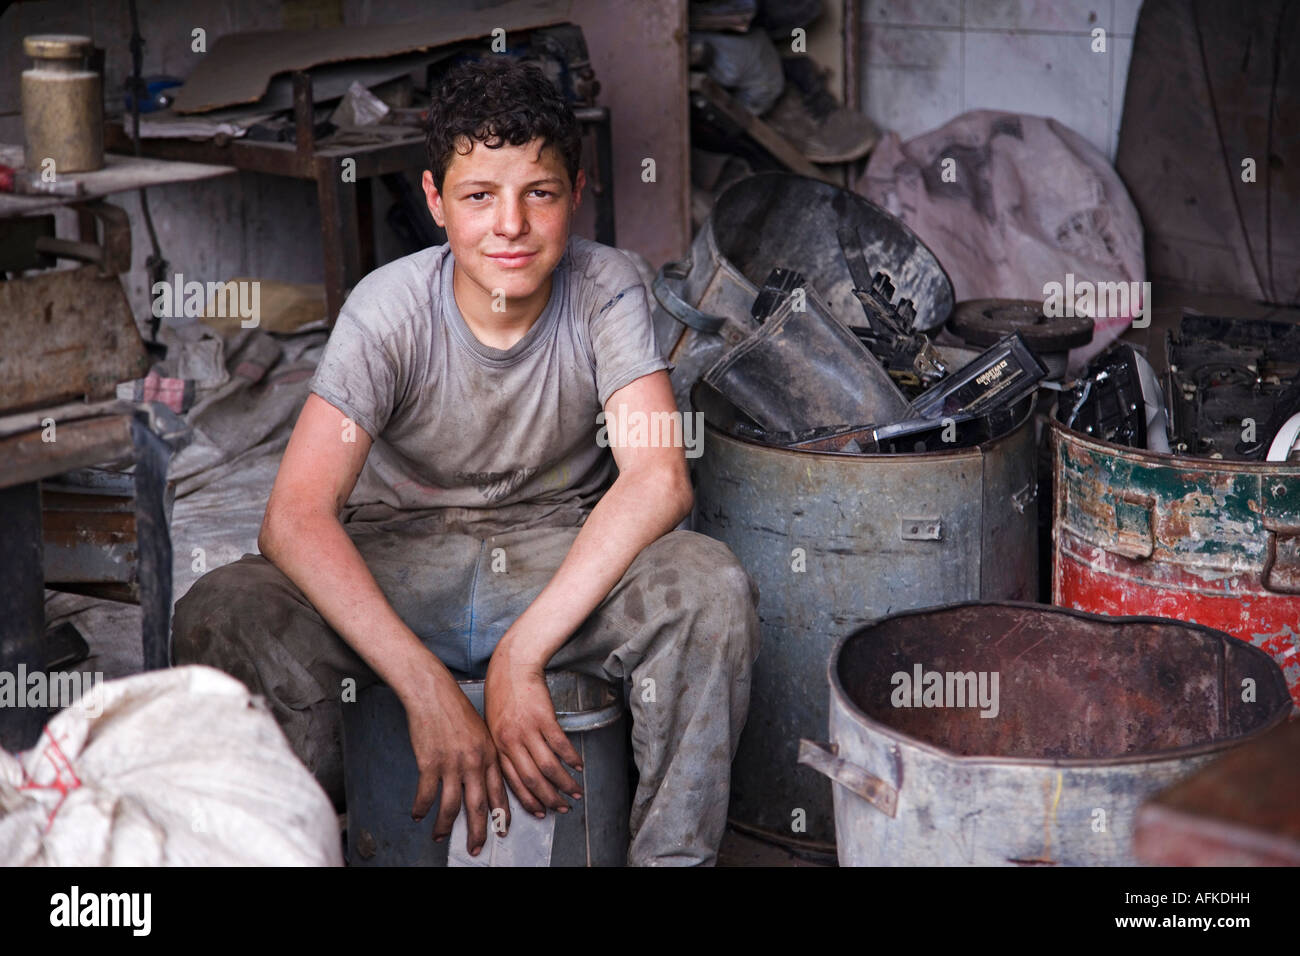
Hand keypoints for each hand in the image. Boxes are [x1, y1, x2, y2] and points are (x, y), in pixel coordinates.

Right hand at [402, 666, 509, 856]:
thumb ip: (484, 756)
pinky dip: (422, 808)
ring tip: (440, 836)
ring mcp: (452, 764)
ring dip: (445, 826)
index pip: (499, 792)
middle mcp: (474, 763)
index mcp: (489, 755)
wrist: (434, 694)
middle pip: (479, 806)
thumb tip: (484, 779)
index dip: (501, 815)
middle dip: (479, 831)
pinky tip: (418, 815)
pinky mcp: (430, 763)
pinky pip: (426, 795)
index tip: (503, 830)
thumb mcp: (481, 731)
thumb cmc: (456, 709)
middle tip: (477, 848)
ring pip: (452, 806)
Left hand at [484, 638, 583, 817]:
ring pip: (548, 767)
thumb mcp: (494, 726)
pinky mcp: (543, 718)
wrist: (512, 668)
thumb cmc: (503, 696)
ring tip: (575, 792)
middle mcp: (511, 742)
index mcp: (498, 747)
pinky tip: (579, 766)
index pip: (513, 783)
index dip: (529, 801)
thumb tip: (520, 773)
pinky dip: (572, 759)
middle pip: (532, 780)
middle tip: (562, 808)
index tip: (541, 813)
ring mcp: (527, 730)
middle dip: (549, 799)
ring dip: (564, 783)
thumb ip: (505, 749)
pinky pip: (560, 746)